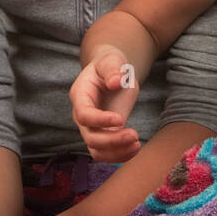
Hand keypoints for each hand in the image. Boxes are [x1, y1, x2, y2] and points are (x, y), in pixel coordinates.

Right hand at [70, 45, 141, 161]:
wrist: (112, 74)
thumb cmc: (110, 66)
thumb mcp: (111, 60)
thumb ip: (112, 68)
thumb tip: (115, 82)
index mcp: (80, 95)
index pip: (83, 114)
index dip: (100, 120)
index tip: (120, 119)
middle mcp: (82, 115)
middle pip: (90, 137)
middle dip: (112, 141)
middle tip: (134, 136)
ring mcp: (92, 128)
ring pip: (97, 151)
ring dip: (116, 153)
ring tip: (136, 145)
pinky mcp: (104, 136)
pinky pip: (107, 154)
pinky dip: (120, 155)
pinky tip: (135, 149)